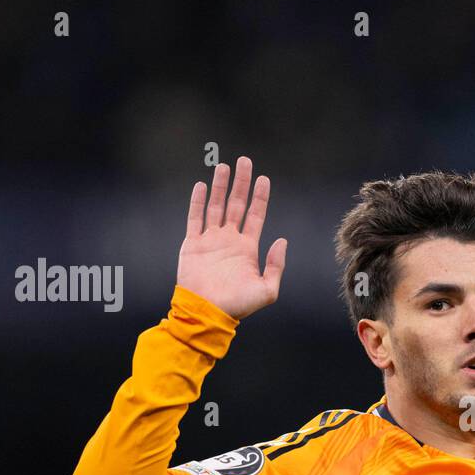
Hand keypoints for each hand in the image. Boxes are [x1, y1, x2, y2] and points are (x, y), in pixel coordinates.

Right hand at [178, 156, 287, 319]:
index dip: (260, 197)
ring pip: (215, 206)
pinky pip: (195, 218)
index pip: (255, 215)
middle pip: (236, 204)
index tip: (264, 178)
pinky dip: (197, 201)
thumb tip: (282, 240)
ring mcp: (210, 240)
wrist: (208, 313)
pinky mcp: (192, 244)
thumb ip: (276, 266)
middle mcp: (229, 240)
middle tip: (244, 161)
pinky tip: (201, 185)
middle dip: (241, 183)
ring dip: (220, 186)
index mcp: (247, 248)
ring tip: (224, 166)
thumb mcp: (267, 290)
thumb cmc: (238, 306)